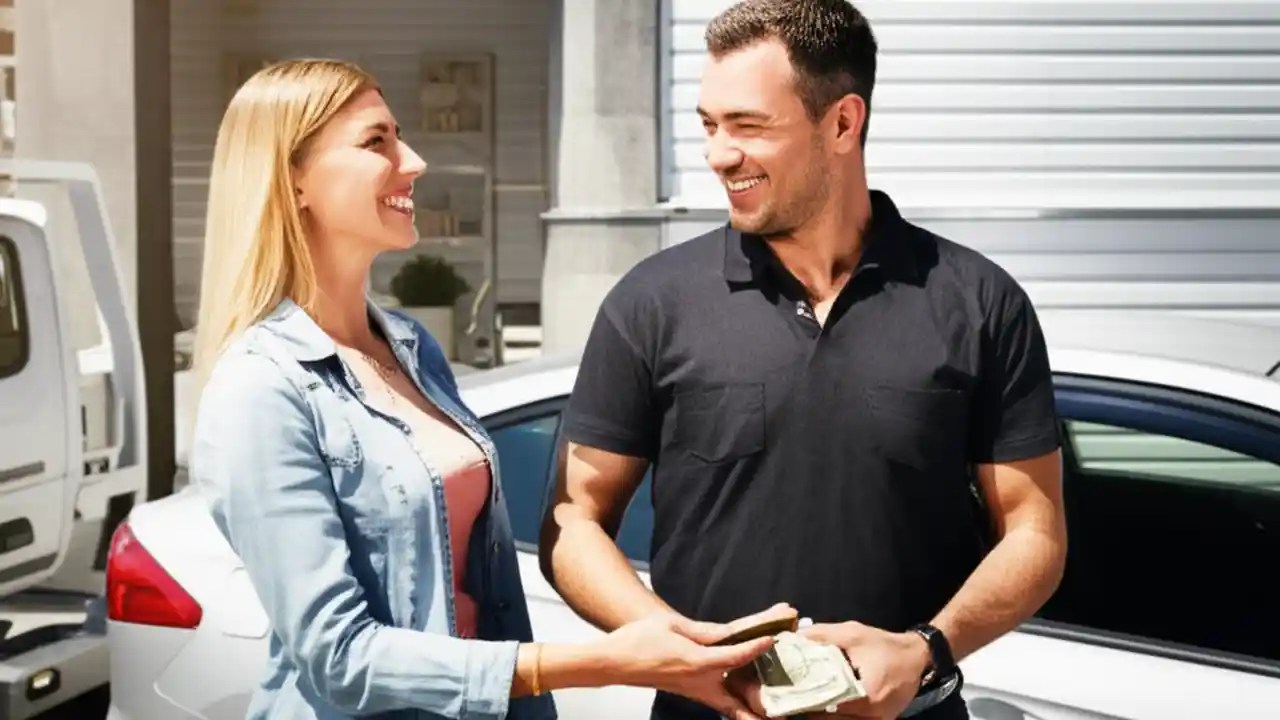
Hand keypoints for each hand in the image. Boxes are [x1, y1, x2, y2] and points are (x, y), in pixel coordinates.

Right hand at [597, 605, 793, 719]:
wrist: (613, 662)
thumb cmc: (638, 640)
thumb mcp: (673, 625)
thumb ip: (703, 631)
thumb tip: (728, 632)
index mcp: (696, 663)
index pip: (736, 656)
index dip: (757, 647)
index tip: (774, 638)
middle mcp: (699, 684)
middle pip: (738, 705)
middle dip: (762, 709)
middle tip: (784, 712)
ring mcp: (694, 691)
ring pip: (729, 710)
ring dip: (750, 713)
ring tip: (773, 715)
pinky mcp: (689, 692)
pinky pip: (719, 703)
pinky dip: (736, 706)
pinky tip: (748, 700)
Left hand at [796, 621, 930, 718]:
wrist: (916, 656)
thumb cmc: (884, 646)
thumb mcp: (853, 634)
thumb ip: (823, 636)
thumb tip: (795, 637)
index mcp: (865, 698)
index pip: (827, 707)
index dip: (808, 700)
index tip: (793, 691)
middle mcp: (872, 717)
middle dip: (814, 710)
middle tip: (799, 696)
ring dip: (825, 715)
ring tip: (811, 700)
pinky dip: (839, 715)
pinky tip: (828, 703)